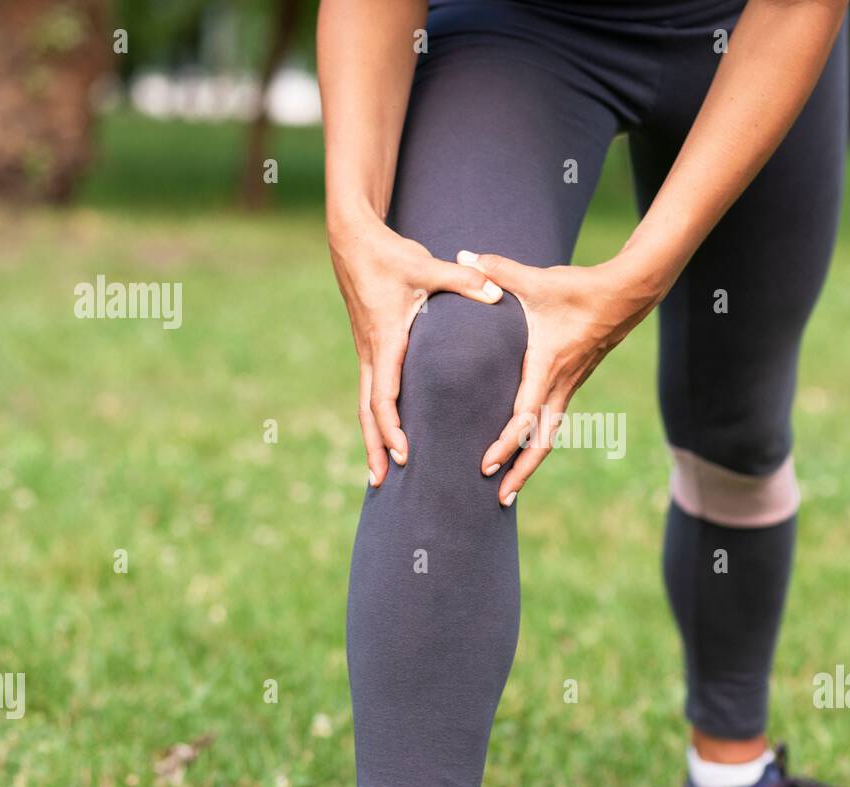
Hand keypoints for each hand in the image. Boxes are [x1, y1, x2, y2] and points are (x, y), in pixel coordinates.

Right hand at [328, 216, 503, 485]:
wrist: (353, 240)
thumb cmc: (390, 254)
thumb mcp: (427, 265)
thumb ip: (464, 280)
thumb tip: (497, 292)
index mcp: (385, 340)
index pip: (385, 395)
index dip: (393, 427)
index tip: (404, 453)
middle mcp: (372, 352)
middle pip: (368, 412)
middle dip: (375, 448)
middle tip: (380, 483)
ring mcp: (368, 352)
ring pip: (366, 406)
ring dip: (371, 440)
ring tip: (377, 475)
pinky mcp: (370, 348)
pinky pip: (372, 392)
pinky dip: (376, 420)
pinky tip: (386, 438)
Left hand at [457, 250, 663, 505]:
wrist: (628, 293)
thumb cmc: (580, 289)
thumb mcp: (538, 280)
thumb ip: (497, 270)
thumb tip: (463, 257)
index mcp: (547, 366)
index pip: (525, 415)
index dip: (506, 443)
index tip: (487, 464)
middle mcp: (560, 384)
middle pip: (542, 441)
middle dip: (521, 472)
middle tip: (500, 498)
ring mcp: (569, 386)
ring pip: (550, 435)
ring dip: (530, 463)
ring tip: (509, 488)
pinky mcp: (572, 382)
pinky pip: (553, 420)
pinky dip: (538, 441)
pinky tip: (524, 450)